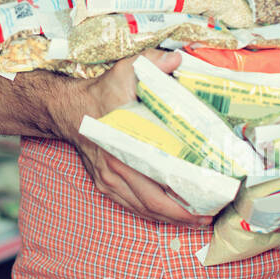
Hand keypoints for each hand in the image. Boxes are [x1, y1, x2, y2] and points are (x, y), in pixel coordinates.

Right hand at [51, 49, 213, 228]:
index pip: (161, 176)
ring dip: (171, 218)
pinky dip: (152, 214)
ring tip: (196, 219)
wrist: (68, 109)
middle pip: (155, 202)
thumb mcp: (125, 71)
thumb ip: (151, 62)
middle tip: (210, 215)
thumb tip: (177, 59)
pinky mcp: (105, 184)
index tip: (211, 196)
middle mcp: (117, 167)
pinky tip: (169, 214)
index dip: (186, 191)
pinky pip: (131, 206)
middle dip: (185, 214)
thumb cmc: (100, 93)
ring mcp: (110, 179)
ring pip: (144, 208)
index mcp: (125, 143)